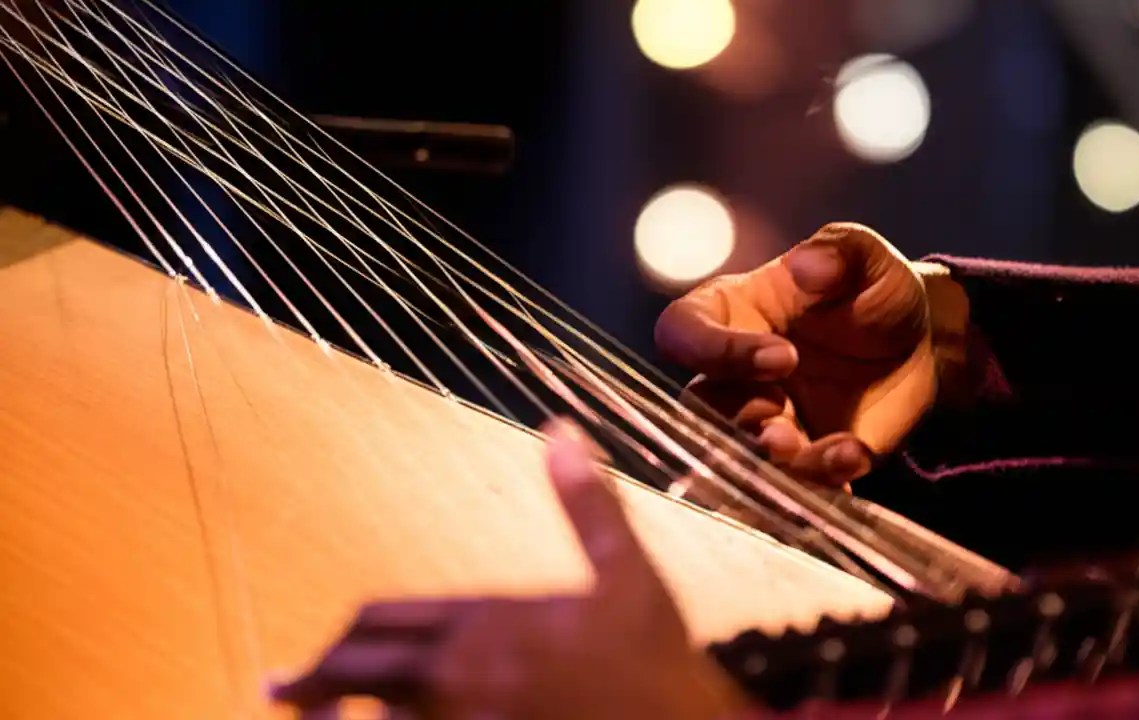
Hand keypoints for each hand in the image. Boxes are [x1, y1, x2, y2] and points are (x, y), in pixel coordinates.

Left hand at [268, 419, 747, 719]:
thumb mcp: (630, 574)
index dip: (333, 642)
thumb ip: (588, 505)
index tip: (295, 667)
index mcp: (489, 619)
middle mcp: (464, 673)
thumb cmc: (657, 661)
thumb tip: (561, 431)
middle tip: (286, 694)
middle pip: (360, 670)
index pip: (381, 619)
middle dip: (314, 684)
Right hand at [655, 223, 966, 489]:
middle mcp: (732, 375)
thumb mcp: (867, 257)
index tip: (782, 356)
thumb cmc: (872, 289)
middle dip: (738, 427)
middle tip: (782, 435)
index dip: (717, 351)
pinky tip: (857, 461)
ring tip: (836, 456)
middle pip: (702, 408)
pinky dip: (823, 483)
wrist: (920, 343)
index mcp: (729, 313)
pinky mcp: (800, 461)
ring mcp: (764, 422)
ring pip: (742, 457)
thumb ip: (840, 251)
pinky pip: (795, 485)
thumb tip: (807, 265)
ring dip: (779, 467)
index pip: (684, 332)